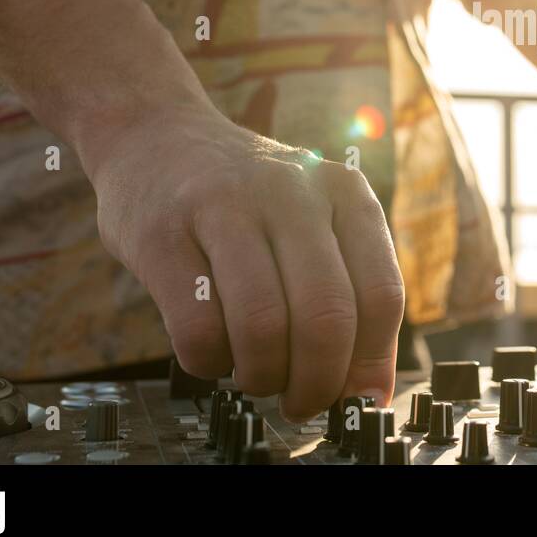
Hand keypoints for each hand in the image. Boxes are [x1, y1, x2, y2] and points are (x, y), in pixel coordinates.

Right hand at [85, 103, 404, 419]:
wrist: (155, 135)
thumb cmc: (246, 200)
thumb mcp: (314, 222)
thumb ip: (349, 294)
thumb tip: (371, 392)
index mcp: (345, 192)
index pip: (381, 296)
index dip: (368, 363)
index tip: (352, 396)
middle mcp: (292, 191)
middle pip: (326, 316)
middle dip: (316, 383)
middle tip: (300, 402)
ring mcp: (223, 207)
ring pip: (263, 326)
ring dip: (262, 376)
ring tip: (255, 375)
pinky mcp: (162, 234)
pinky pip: (198, 328)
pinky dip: (209, 364)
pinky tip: (210, 352)